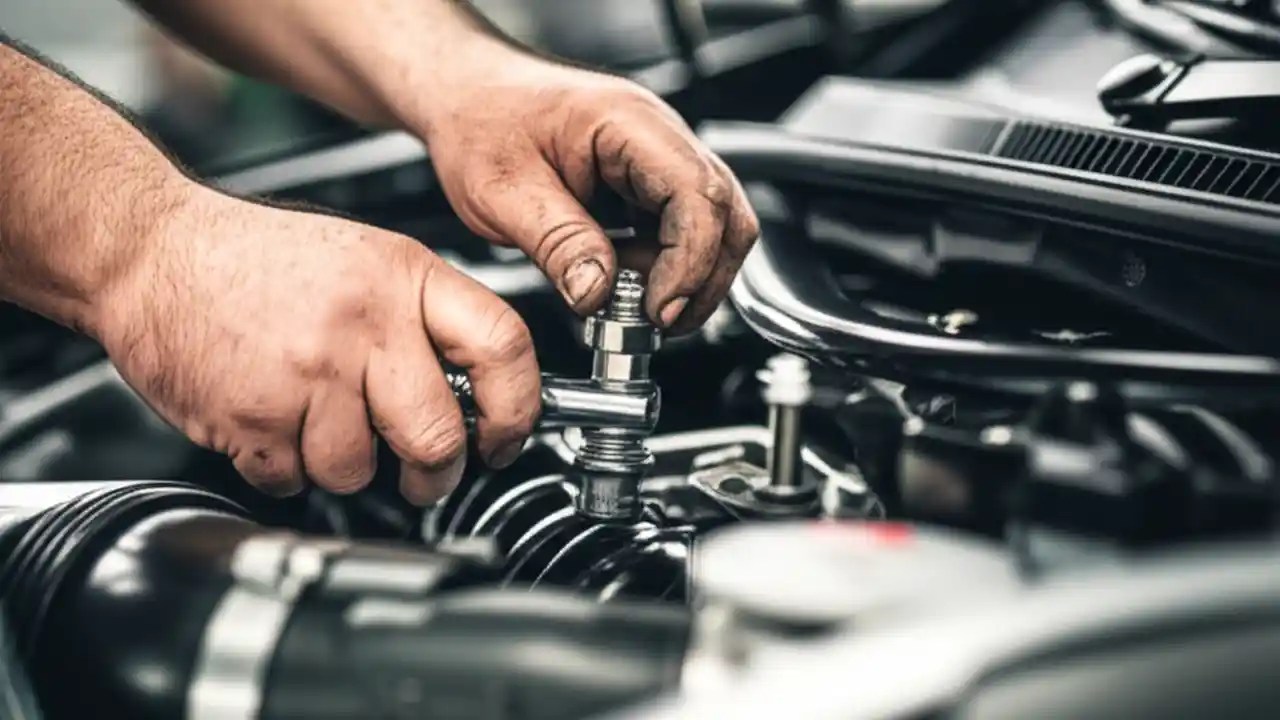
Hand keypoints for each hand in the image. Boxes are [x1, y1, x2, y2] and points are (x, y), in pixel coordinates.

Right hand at [95, 186, 539, 504]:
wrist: (153, 251)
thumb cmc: (261, 260)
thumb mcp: (370, 261)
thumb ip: (429, 321)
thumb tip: (484, 395)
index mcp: (406, 277)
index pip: (504, 346)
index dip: (518, 408)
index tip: (505, 438)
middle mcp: (364, 323)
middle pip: (437, 436)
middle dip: (435, 473)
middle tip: (423, 472)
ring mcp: (307, 371)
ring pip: (359, 471)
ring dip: (343, 466)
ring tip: (317, 419)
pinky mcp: (253, 415)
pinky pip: (293, 480)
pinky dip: (284, 468)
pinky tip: (272, 420)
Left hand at [423, 51, 759, 333]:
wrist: (465, 98)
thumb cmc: (481, 121)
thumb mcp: (503, 191)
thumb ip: (557, 243)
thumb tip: (598, 295)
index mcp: (628, 123)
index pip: (697, 194)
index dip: (691, 261)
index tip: (659, 308)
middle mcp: (658, 137)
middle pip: (726, 214)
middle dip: (703, 279)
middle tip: (659, 321)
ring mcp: (658, 161)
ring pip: (713, 228)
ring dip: (685, 278)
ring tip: (635, 307)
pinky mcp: (648, 185)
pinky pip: (681, 232)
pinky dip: (663, 269)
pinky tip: (624, 284)